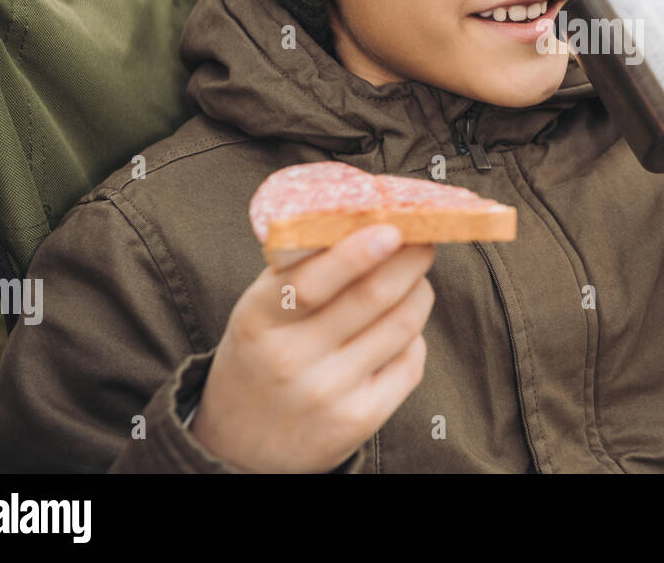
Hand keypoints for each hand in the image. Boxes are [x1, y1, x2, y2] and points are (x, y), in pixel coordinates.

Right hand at [189, 225, 434, 472]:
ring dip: (419, 291)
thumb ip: (302, 269)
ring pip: (402, 325)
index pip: (313, 280)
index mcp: (258, 320)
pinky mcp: (358, 421)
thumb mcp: (259, 310)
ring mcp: (327, 394)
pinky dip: (414, 337)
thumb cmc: (260, 355)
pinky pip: (410, 362)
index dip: (359, 251)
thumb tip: (367, 218)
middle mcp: (290, 360)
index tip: (393, 227)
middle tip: (424, 239)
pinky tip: (400, 329)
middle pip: (373, 296)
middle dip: (410, 259)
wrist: (239, 445)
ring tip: (415, 279)